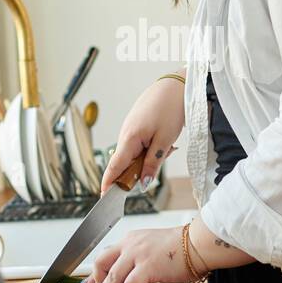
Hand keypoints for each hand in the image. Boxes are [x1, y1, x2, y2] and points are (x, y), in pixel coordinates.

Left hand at [76, 226, 191, 282]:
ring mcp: (138, 255)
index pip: (104, 256)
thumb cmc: (181, 249)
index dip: (94, 274)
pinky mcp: (148, 267)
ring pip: (111, 278)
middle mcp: (130, 244)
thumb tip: (127, 277)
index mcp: (130, 239)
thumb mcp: (152, 247)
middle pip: (100, 264)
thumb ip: (137, 258)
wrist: (199, 244)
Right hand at [100, 74, 184, 194]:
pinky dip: (151, 146)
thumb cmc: (170, 109)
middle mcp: (125, 133)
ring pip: (135, 152)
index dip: (109, 183)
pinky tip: (165, 138)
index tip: (105, 198)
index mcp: (129, 138)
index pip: (114, 167)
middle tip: (161, 160)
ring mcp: (130, 127)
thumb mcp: (165, 141)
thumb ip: (152, 164)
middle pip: (126, 162)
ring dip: (149, 156)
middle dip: (141, 168)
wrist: (176, 84)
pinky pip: (140, 142)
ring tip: (169, 144)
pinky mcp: (137, 123)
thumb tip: (143, 183)